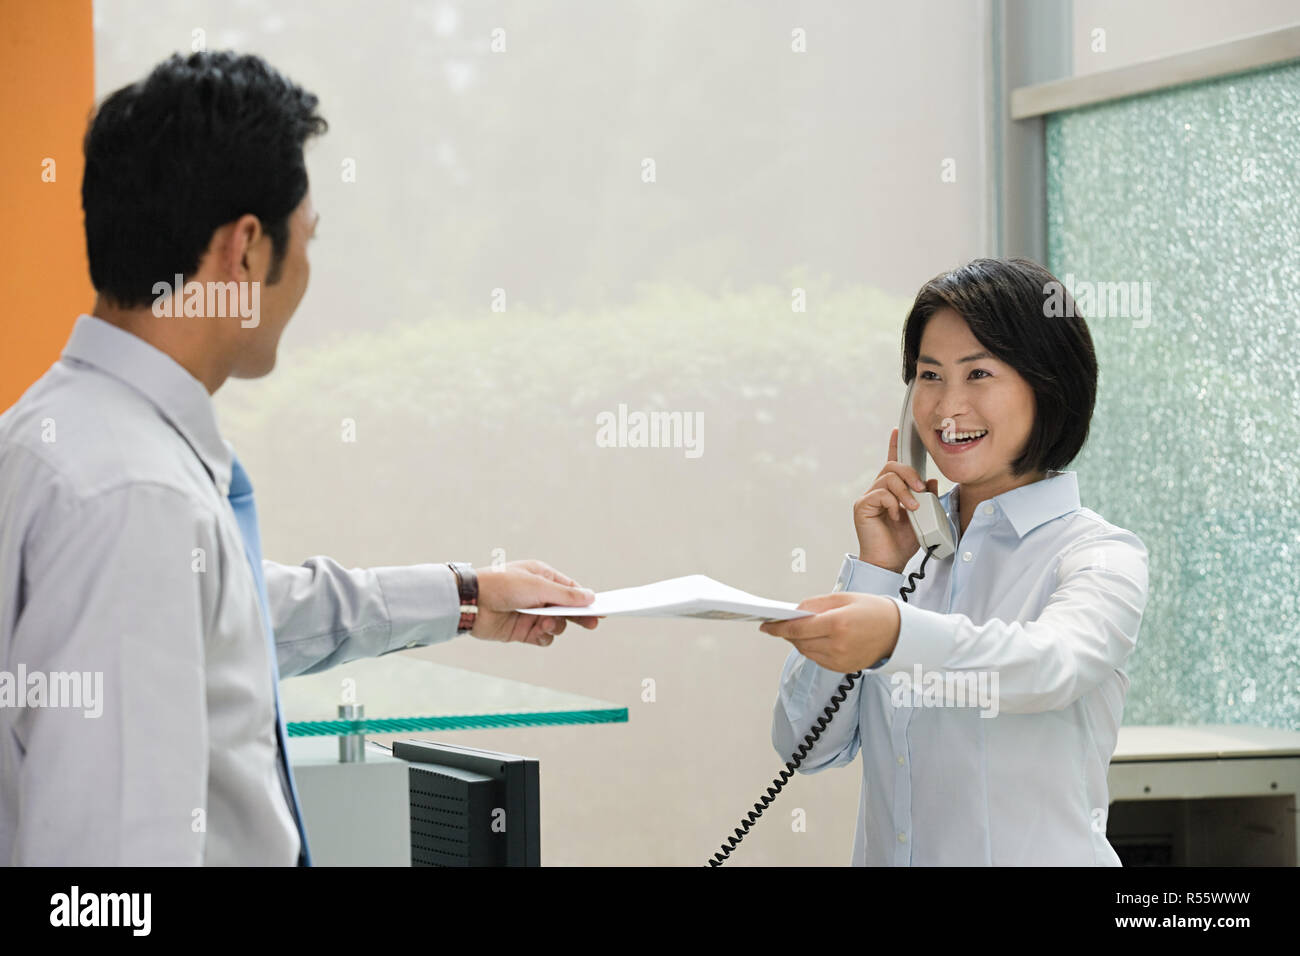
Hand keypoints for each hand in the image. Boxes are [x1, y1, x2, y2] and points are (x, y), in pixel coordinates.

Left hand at [470, 559, 599, 646]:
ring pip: (557, 625)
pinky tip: (539, 632)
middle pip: (566, 609)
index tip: (600, 610)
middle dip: (578, 616)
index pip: (570, 590)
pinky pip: (543, 637)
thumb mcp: (538, 587)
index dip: (585, 600)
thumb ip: (565, 595)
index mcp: (542, 577)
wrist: (472, 603)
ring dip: (555, 626)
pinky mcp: (522, 631)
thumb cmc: (503, 585)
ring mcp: (530, 614)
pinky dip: (544, 636)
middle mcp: (538, 596)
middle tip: (592, 624)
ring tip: (545, 624)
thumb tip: (590, 597)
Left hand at [759, 592, 899, 672]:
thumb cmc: (872, 610)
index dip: (778, 628)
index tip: (765, 625)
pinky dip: (811, 649)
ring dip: (798, 641)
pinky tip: (815, 639)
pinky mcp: (843, 669)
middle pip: (799, 641)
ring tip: (799, 630)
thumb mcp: (843, 598)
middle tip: (779, 623)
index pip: (798, 629)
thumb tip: (794, 612)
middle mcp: (838, 645)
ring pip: (806, 652)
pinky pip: (817, 659)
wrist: (898, 632)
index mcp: (838, 624)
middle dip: (787, 632)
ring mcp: (840, 660)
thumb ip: (815, 605)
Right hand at [852, 426, 939, 572]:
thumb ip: (926, 498)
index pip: (892, 463)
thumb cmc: (903, 542)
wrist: (890, 562)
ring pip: (888, 478)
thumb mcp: (922, 517)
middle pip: (892, 466)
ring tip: (912, 507)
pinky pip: (880, 493)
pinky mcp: (862, 506)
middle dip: (909, 474)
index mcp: (891, 491)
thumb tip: (930, 481)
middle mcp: (878, 491)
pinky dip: (893, 503)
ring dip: (905, 491)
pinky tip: (896, 516)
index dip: (894, 445)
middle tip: (920, 490)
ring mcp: (868, 498)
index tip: (899, 430)